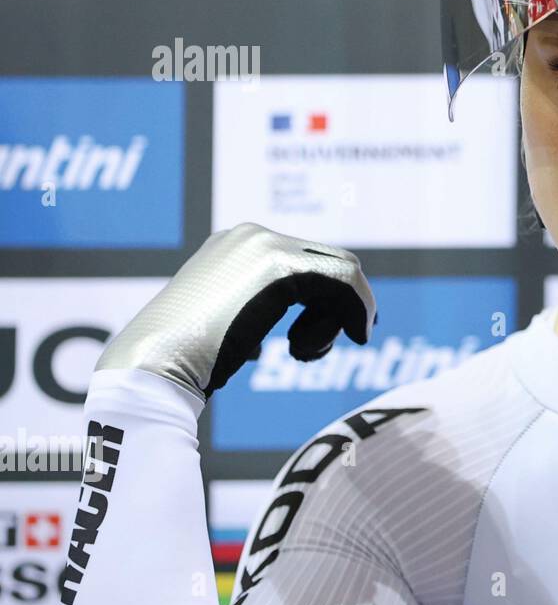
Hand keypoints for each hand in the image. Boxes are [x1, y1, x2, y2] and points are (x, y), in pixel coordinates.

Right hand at [95, 222, 376, 401]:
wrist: (152, 368)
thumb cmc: (182, 363)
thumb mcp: (224, 329)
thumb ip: (249, 319)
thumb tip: (277, 339)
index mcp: (236, 246)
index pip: (309, 261)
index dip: (334, 298)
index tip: (335, 335)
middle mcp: (252, 236)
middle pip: (331, 262)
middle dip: (342, 306)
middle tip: (339, 343)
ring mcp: (264, 244)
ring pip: (343, 273)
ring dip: (339, 318)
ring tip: (304, 353)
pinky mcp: (278, 265)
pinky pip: (344, 281)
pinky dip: (357, 311)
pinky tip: (345, 340)